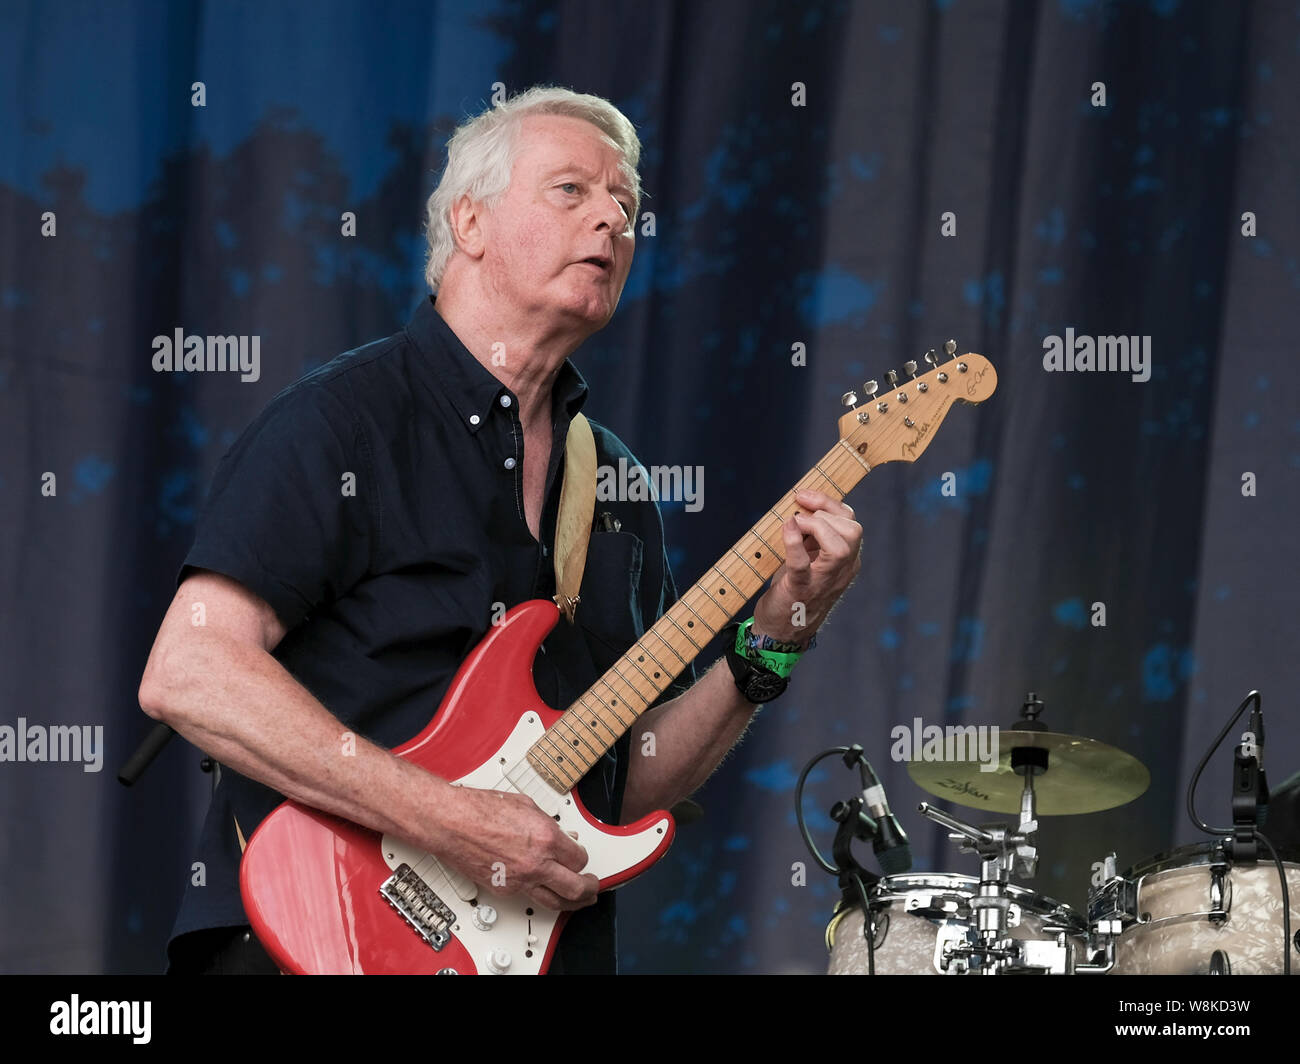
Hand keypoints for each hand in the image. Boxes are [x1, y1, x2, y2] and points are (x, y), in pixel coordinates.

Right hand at [430, 783, 599, 911]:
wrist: (450, 822)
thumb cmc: (479, 809)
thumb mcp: (525, 805)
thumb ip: (547, 824)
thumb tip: (560, 835)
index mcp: (545, 838)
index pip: (579, 859)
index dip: (582, 859)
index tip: (580, 857)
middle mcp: (535, 863)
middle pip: (575, 887)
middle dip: (589, 889)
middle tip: (593, 887)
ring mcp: (518, 880)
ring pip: (554, 902)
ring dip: (571, 903)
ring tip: (578, 900)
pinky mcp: (502, 889)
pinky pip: (528, 896)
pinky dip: (538, 894)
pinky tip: (542, 890)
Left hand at [751, 490, 861, 644]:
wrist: (781, 632)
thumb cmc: (794, 592)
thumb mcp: (810, 560)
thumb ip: (813, 538)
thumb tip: (801, 506)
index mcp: (846, 561)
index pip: (851, 523)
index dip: (829, 503)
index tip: (803, 495)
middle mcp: (842, 571)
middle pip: (853, 531)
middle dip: (826, 512)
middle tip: (801, 515)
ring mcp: (823, 581)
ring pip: (840, 547)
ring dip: (816, 527)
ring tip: (796, 525)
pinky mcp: (800, 590)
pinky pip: (802, 564)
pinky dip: (794, 543)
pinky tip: (786, 529)